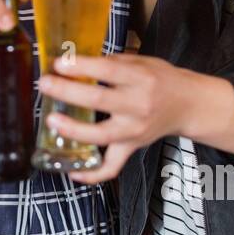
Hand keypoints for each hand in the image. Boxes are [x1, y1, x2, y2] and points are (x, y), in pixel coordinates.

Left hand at [38, 53, 233, 183]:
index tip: (59, 63)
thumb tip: (74, 61)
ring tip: (52, 121)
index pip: (107, 70)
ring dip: (73, 130)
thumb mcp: (142, 61)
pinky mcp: (132, 147)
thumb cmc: (161, 79)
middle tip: (45, 83)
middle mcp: (138, 105)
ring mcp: (134, 130)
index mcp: (141, 79)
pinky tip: (71, 171)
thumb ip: (111, 62)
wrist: (189, 105)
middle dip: (67, 91)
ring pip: (101, 136)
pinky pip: (112, 167)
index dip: (81, 66)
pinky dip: (92, 173)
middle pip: (99, 100)